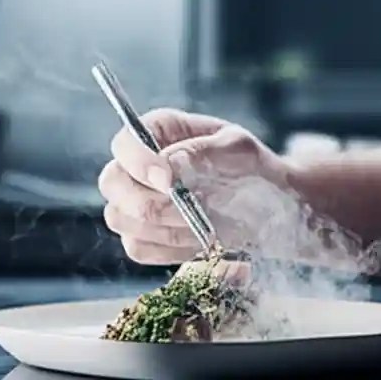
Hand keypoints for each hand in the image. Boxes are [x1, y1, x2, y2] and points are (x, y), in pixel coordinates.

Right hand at [97, 108, 293, 264]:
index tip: (168, 182)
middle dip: (147, 202)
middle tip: (186, 210)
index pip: (125, 142)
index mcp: (160, 131)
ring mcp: (137, 200)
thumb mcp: (240, 151)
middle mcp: (140, 163)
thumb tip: (169, 161)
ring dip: (161, 228)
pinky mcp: (144, 234)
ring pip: (120, 218)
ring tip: (200, 225)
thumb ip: (203, 152)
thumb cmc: (253, 169)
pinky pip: (136, 247)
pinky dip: (165, 249)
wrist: (269, 208)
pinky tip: (195, 241)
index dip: (138, 162)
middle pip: (111, 182)